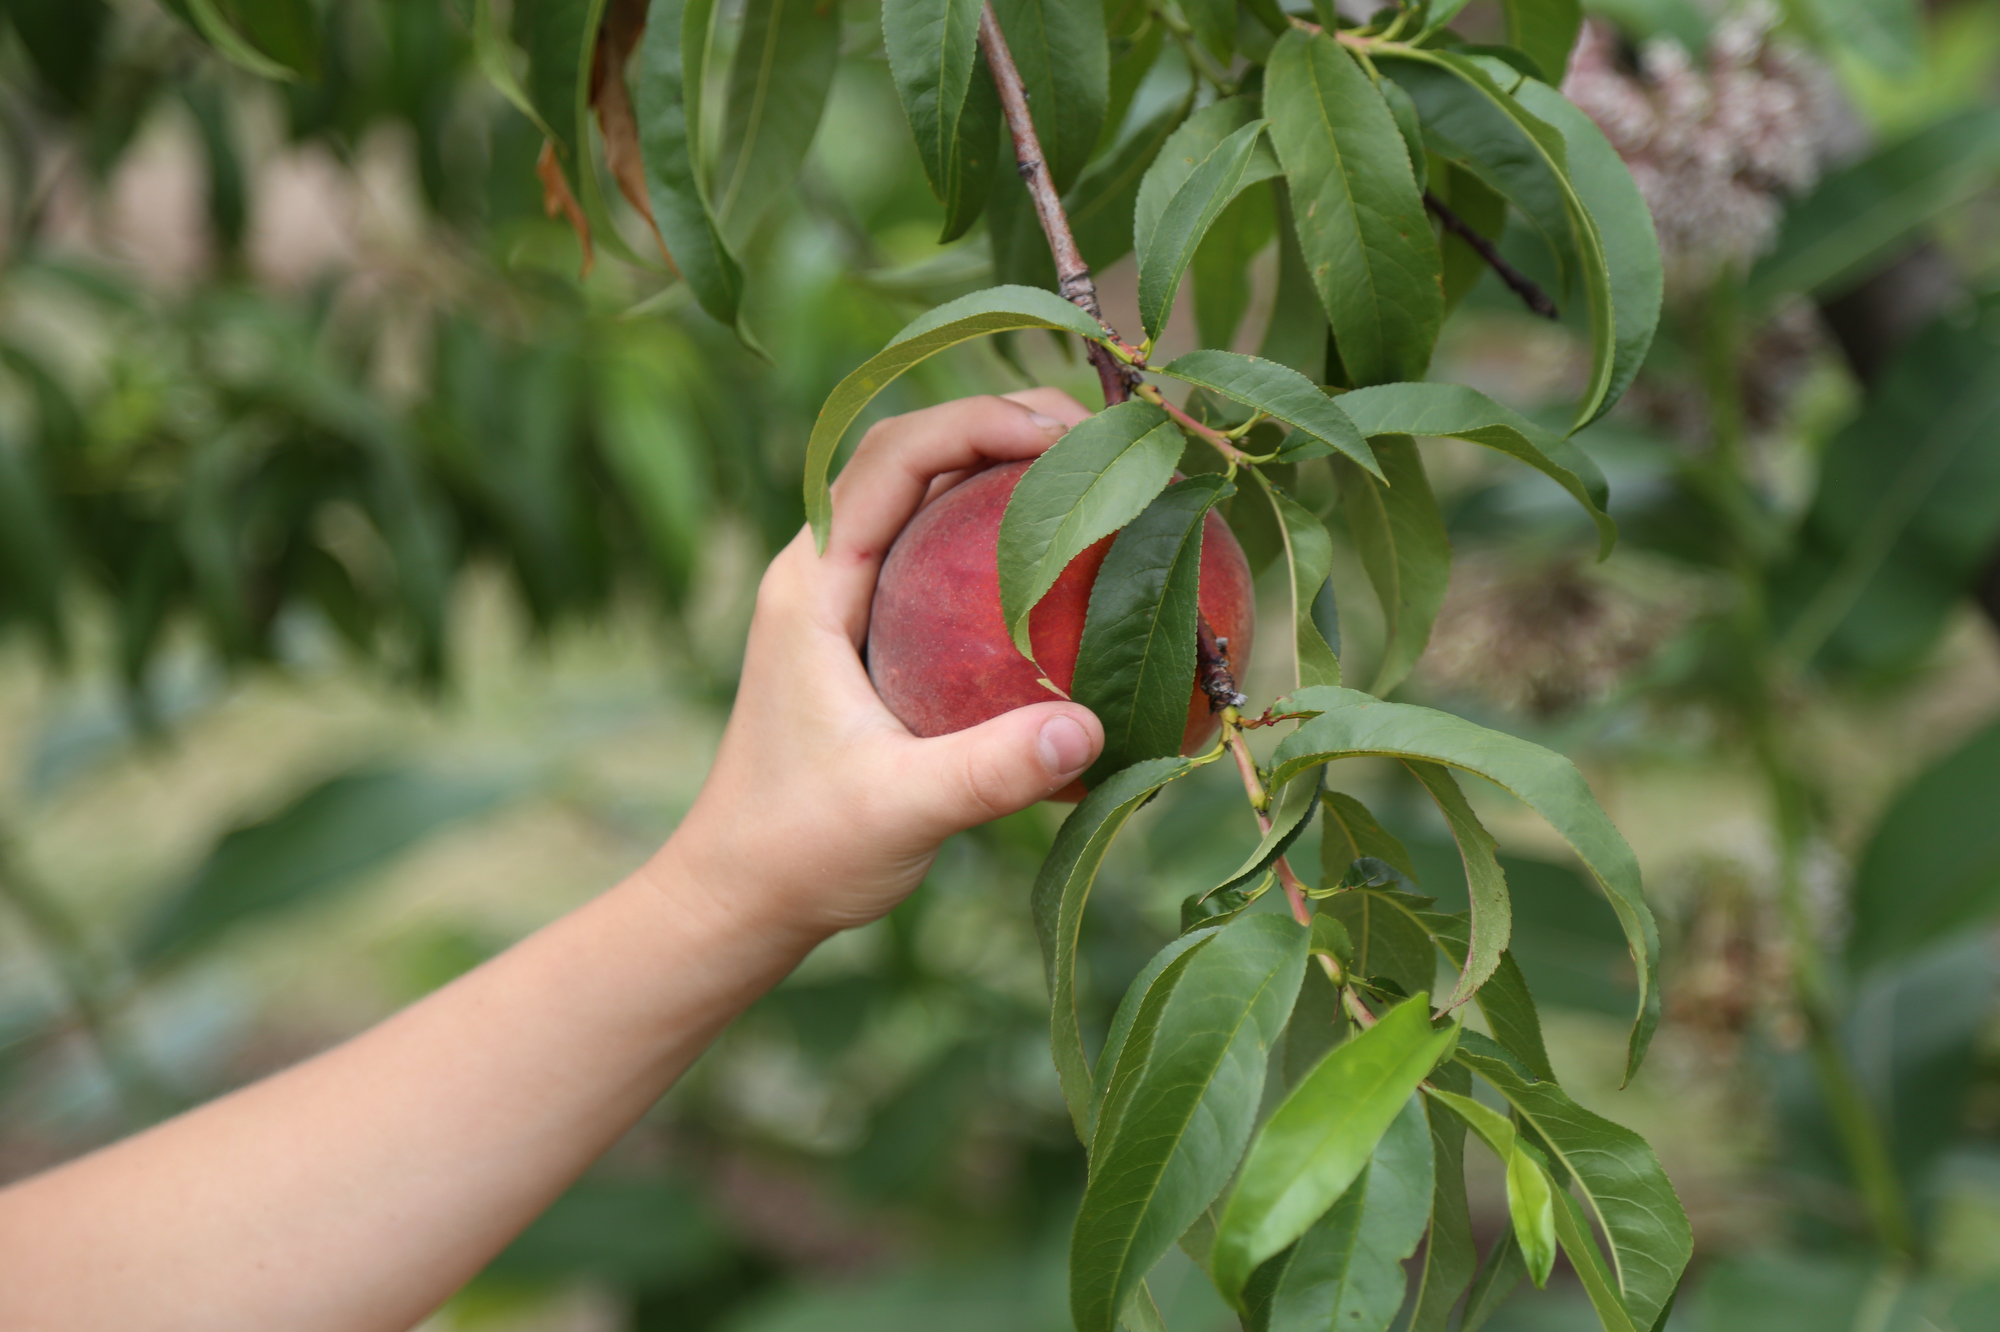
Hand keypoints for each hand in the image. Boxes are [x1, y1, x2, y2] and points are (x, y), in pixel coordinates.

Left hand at [652, 389, 1105, 949]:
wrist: (740, 895)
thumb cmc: (801, 850)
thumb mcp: (899, 811)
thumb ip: (991, 772)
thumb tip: (1093, 728)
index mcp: (811, 584)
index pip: (892, 459)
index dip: (979, 421)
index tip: (1067, 435)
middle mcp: (822, 570)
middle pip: (915, 454)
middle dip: (1004, 423)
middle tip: (1104, 441)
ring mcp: (845, 597)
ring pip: (928, 496)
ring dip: (1004, 470)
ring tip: (1099, 476)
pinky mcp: (871, 631)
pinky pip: (942, 554)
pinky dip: (1002, 534)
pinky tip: (1073, 562)